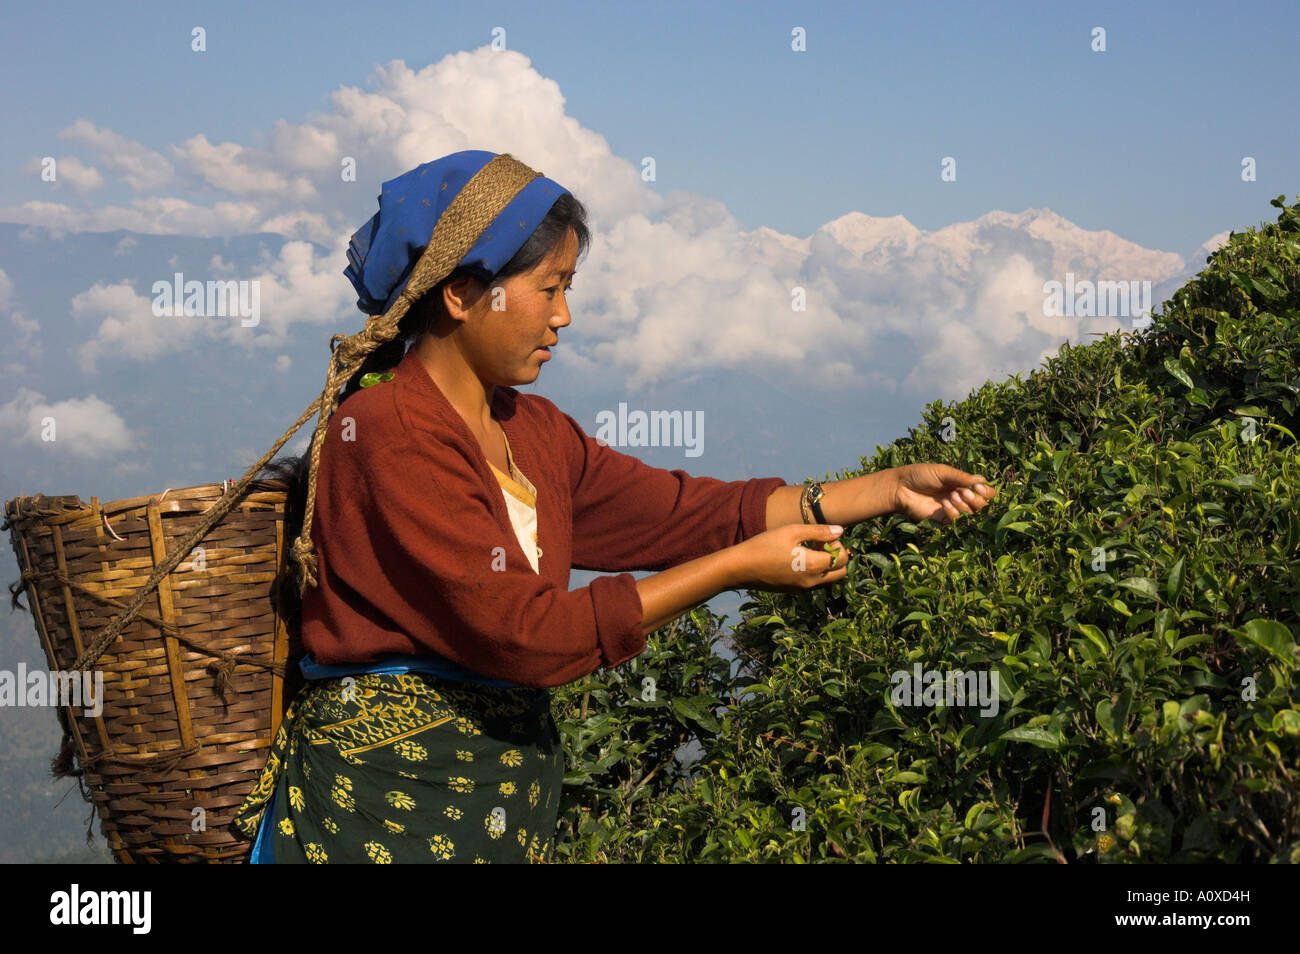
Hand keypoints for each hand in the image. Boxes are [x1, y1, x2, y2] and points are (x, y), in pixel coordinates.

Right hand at [731, 523, 851, 592]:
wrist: (740, 568)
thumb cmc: (764, 546)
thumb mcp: (791, 532)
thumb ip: (818, 531)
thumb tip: (840, 531)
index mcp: (813, 565)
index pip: (842, 558)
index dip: (837, 545)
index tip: (821, 536)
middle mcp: (812, 581)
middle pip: (841, 572)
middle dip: (836, 557)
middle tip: (819, 544)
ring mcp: (803, 588)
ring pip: (829, 579)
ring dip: (826, 565)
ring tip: (808, 550)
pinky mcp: (794, 591)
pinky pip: (815, 583)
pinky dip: (815, 571)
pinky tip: (798, 559)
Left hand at [891, 463, 997, 524]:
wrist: (900, 487)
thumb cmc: (920, 475)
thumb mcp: (942, 472)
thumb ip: (961, 477)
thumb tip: (982, 480)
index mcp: (963, 484)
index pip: (985, 492)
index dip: (986, 492)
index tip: (978, 487)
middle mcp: (961, 498)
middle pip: (983, 506)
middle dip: (976, 500)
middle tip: (962, 492)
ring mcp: (953, 510)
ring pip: (971, 515)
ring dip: (964, 506)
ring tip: (951, 497)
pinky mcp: (943, 520)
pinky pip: (957, 522)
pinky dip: (954, 513)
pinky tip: (944, 505)